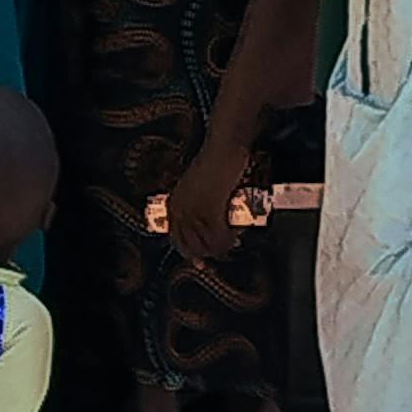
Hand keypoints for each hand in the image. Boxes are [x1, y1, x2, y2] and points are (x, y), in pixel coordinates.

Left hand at [166, 149, 246, 270]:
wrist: (225, 147)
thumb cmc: (216, 163)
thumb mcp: (200, 188)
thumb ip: (200, 207)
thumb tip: (209, 229)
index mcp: (175, 203)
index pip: (177, 238)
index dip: (191, 254)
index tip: (201, 264)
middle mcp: (180, 209)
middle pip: (192, 245)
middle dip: (209, 253)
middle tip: (225, 251)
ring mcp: (194, 211)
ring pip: (206, 243)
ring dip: (222, 246)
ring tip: (234, 241)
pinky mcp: (209, 210)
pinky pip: (218, 237)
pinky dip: (228, 240)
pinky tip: (236, 235)